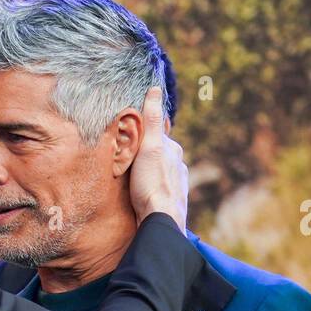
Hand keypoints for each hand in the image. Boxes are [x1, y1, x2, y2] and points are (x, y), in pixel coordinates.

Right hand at [128, 86, 187, 230]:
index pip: (159, 132)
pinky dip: (153, 186)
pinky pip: (161, 188)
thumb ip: (152, 120)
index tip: (136, 127)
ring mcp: (177, 184)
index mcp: (172, 150)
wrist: (162, 221)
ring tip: (136, 174)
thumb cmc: (152, 185)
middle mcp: (178, 165)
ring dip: (151, 170)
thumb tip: (155, 89)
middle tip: (131, 152)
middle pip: (161, 152)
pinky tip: (145, 192)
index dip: (147, 129)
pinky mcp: (173, 201)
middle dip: (149, 151)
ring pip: (162, 171)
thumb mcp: (149, 147)